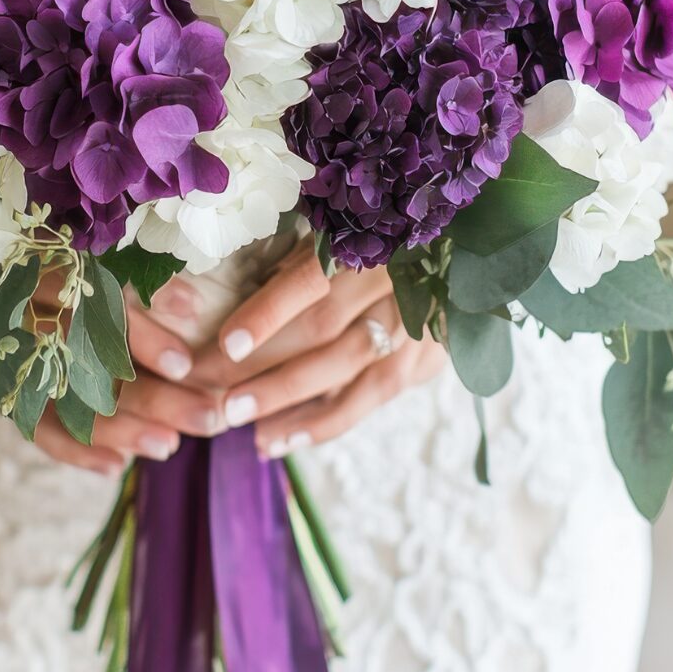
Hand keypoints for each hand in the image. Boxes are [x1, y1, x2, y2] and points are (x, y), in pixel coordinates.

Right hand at [33, 284, 224, 478]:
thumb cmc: (71, 276)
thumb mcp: (104, 267)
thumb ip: (145, 285)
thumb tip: (192, 305)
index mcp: (52, 277)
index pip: (99, 311)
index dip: (142, 337)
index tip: (184, 366)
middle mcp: (27, 319)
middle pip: (93, 367)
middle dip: (152, 397)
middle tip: (206, 417)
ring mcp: (14, 362)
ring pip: (69, 404)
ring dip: (121, 429)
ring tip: (170, 445)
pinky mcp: (9, 396)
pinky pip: (40, 431)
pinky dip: (77, 451)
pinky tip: (116, 466)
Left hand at [191, 243, 445, 457]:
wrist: (454, 252)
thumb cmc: (374, 237)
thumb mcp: (335, 233)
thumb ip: (293, 264)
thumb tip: (233, 308)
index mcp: (364, 240)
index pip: (309, 281)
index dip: (266, 313)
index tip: (224, 344)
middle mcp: (393, 282)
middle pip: (321, 332)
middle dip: (263, 368)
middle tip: (218, 400)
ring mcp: (415, 324)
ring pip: (346, 372)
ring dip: (291, 406)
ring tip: (245, 429)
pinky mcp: (426, 357)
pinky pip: (371, 397)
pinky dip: (327, 422)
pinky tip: (285, 438)